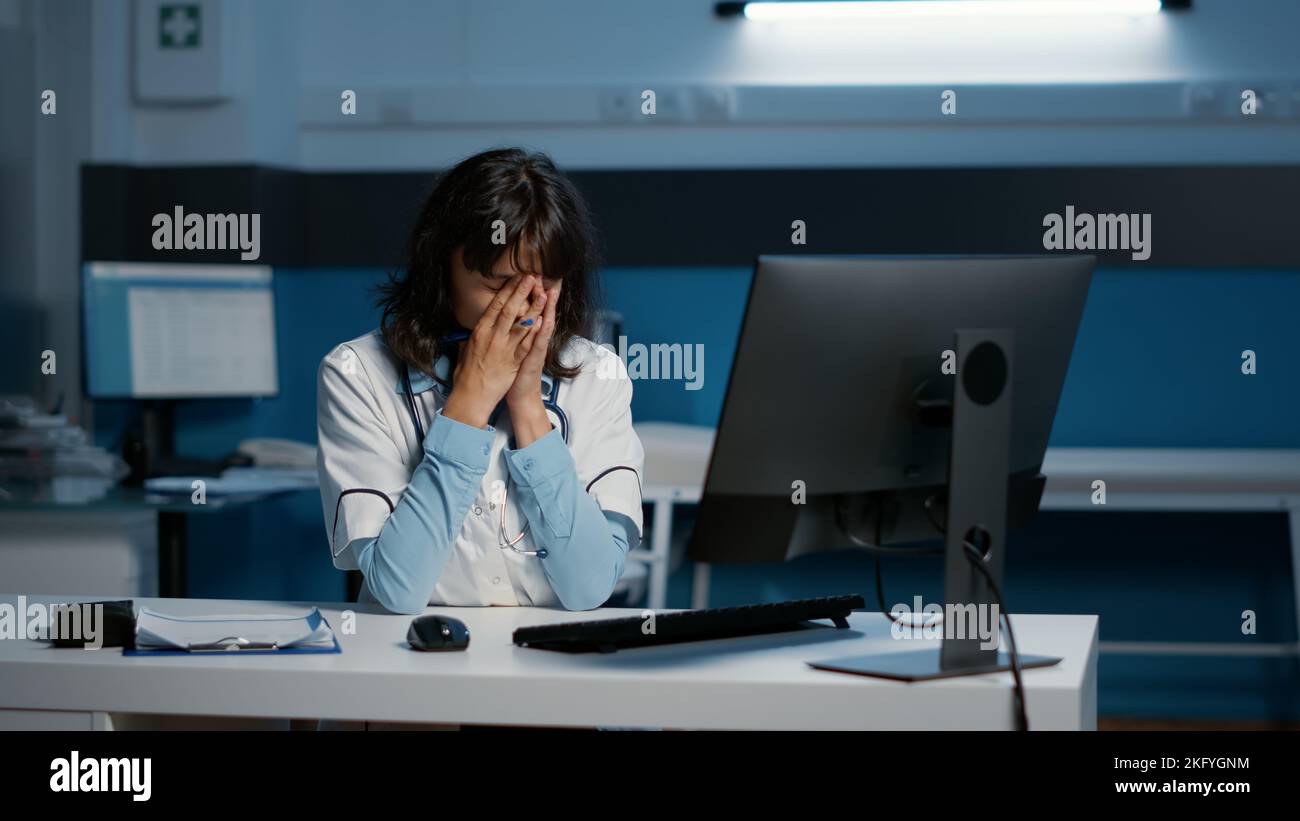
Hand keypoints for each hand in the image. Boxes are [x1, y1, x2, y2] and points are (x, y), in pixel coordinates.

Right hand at [443, 275, 544, 427]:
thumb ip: (474, 337)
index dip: (507, 290)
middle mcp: (492, 337)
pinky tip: (544, 321)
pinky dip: (536, 332)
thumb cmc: (466, 375)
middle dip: (521, 291)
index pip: (495, 306)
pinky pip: (527, 344)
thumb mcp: (466, 350)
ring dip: (534, 308)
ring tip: (543, 294)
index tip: (515, 279)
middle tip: (531, 277)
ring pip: (521, 324)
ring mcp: (504, 349)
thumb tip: (477, 327)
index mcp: (480, 331)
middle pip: (509, 309)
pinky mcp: (513, 361)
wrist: (471, 396)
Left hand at [507, 282, 559, 446]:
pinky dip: (543, 332)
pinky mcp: (534, 361)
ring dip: (547, 309)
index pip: (532, 312)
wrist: (520, 397)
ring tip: (551, 292)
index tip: (533, 279)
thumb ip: (513, 336)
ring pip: (543, 325)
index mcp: (526, 337)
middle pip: (541, 314)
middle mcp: (534, 341)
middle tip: (547, 277)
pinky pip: (539, 344)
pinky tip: (546, 320)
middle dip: (543, 296)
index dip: (533, 296)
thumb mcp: (512, 352)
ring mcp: (536, 350)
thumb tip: (507, 321)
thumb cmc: (513, 375)